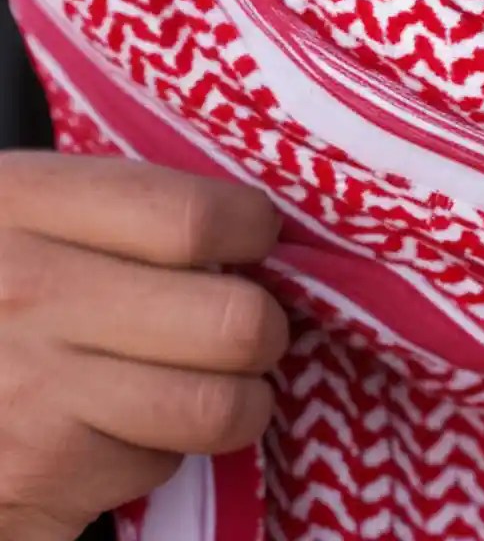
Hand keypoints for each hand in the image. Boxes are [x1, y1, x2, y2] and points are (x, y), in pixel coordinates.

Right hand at [0, 152, 286, 539]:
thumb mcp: (14, 215)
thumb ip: (117, 209)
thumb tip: (252, 228)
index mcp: (19, 203)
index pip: (194, 218)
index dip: (251, 231)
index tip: (251, 240)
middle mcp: (25, 293)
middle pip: (236, 322)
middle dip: (263, 331)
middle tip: (243, 329)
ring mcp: (30, 390)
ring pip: (222, 406)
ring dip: (231, 402)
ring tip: (200, 384)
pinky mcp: (41, 475)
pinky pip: (161, 464)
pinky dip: (153, 454)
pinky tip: (110, 430)